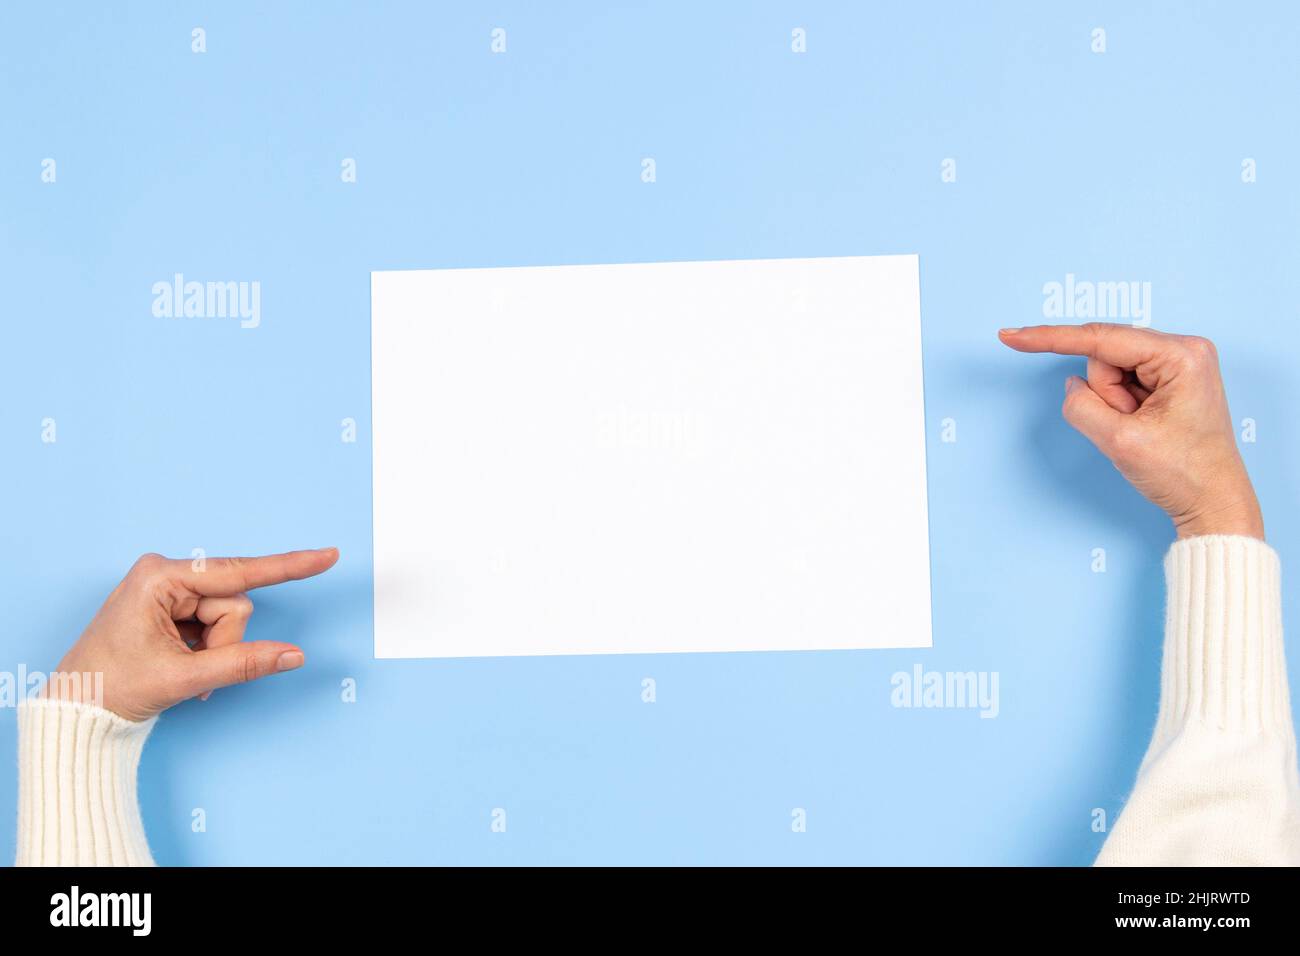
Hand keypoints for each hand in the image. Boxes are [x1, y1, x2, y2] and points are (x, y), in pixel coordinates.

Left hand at [47, 548, 339, 721]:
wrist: (75, 712)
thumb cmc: (111, 686)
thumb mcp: (182, 677)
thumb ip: (243, 663)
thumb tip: (294, 654)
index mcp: (161, 577)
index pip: (240, 573)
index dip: (290, 566)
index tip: (329, 555)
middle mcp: (167, 574)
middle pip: (234, 604)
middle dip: (222, 642)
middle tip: (189, 669)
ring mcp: (169, 591)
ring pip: (228, 618)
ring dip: (214, 651)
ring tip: (180, 670)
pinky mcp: (172, 607)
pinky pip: (214, 626)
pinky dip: (206, 652)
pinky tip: (180, 664)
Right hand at [999, 323, 1262, 540]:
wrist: (1213, 503)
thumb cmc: (1184, 474)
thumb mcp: (1119, 442)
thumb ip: (1081, 406)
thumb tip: (1071, 386)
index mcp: (1181, 356)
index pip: (1100, 339)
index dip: (1050, 338)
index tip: (1012, 335)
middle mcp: (1184, 349)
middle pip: (1105, 358)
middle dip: (1106, 396)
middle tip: (1132, 427)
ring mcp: (1179, 363)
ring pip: (1110, 372)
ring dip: (1114, 405)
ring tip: (1143, 429)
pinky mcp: (1171, 379)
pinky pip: (1122, 383)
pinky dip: (1121, 407)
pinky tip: (1144, 425)